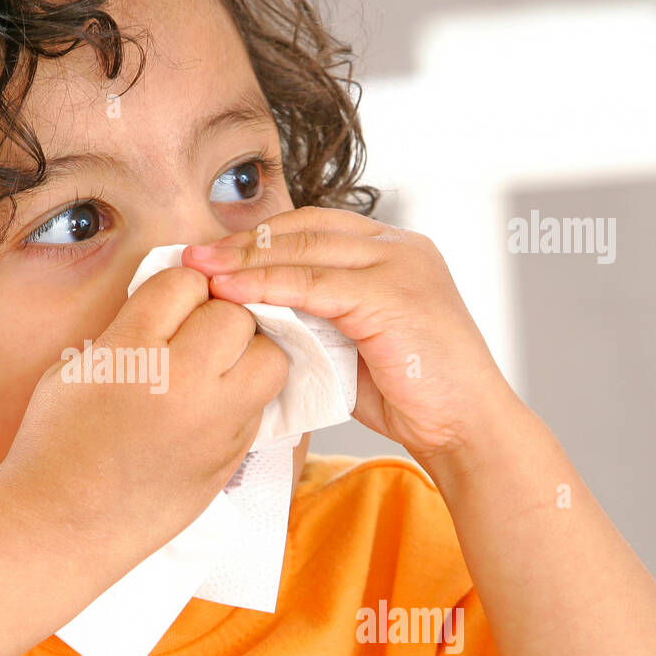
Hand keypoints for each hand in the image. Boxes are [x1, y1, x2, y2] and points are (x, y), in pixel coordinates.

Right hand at [0, 266, 288, 563]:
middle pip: (234, 313)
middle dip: (216, 314)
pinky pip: (261, 403)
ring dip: (247, 351)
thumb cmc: (57, 442)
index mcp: (133, 351)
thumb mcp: (78, 366)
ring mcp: (215, 424)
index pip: (184, 282)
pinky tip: (211, 404)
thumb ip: (131, 328)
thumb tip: (176, 302)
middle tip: (192, 333)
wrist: (62, 524)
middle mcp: (182, 384)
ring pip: (269, 357)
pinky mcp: (233, 456)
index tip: (166, 304)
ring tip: (215, 365)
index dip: (177, 287)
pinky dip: (244, 394)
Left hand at [181, 206, 522, 469]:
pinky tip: (230, 293)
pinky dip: (266, 286)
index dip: (258, 238)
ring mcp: (401, 265)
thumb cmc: (411, 395)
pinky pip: (313, 284)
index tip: (211, 256)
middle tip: (190, 257)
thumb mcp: (354, 341)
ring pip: (305, 251)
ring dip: (244, 260)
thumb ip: (317, 316)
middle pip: (304, 229)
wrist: (465, 429)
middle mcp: (401, 247)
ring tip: (198, 272)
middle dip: (242, 242)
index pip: (313, 227)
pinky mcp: (394, 293)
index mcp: (394, 250)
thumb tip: (257, 311)